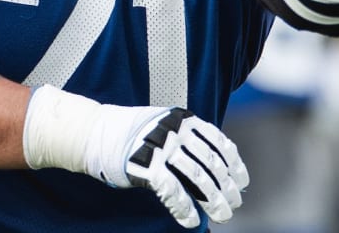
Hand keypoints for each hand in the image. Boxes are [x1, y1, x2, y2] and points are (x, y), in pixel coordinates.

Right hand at [123, 108, 248, 228]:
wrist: (96, 132)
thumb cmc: (133, 135)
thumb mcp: (165, 126)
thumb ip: (188, 140)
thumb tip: (216, 169)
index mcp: (184, 120)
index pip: (219, 142)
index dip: (235, 164)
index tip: (242, 181)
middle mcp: (176, 130)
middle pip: (212, 163)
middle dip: (227, 188)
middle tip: (234, 205)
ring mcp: (161, 147)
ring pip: (198, 178)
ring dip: (213, 201)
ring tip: (221, 215)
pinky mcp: (146, 165)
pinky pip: (173, 191)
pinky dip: (185, 208)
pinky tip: (192, 220)